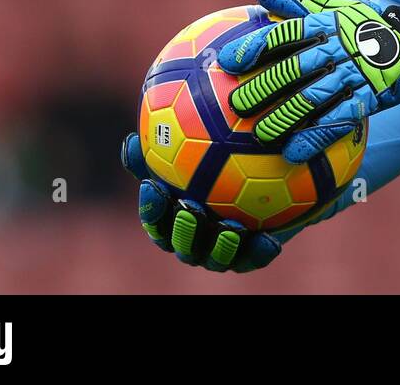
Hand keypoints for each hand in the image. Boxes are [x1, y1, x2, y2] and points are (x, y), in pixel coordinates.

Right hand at [120, 131, 324, 271]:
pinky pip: (254, 258)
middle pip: (183, 245)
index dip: (151, 208)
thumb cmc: (218, 157)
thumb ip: (162, 146)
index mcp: (174, 219)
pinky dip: (258, 251)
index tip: (153, 185)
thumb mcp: (191, 146)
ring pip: (216, 259)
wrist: (269, 173)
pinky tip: (267, 239)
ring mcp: (223, 251)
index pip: (155, 220)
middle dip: (184, 231)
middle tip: (190, 209)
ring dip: (221, 246)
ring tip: (230, 226)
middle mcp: (195, 239)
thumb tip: (131, 140)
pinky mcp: (252, 254)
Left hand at [218, 0, 399, 163]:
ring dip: (285, 117)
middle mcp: (336, 48)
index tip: (226, 62)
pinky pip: (340, 119)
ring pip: (313, 97)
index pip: (284, 34)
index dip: (254, 47)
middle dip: (262, 87)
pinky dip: (316, 136)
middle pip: (293, 68)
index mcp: (325, 24)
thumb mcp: (333, 5)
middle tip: (236, 104)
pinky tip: (295, 152)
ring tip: (260, 134)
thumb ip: (294, 2)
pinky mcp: (368, 98)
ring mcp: (353, 74)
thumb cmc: (362, 23)